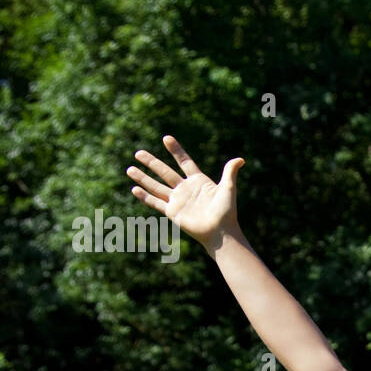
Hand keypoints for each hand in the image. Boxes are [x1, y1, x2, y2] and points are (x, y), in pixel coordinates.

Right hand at [126, 135, 245, 247]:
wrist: (220, 232)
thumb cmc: (226, 212)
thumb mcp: (228, 189)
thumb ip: (230, 172)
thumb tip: (240, 159)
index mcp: (199, 181)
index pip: (184, 162)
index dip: (176, 151)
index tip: (166, 138)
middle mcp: (186, 189)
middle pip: (165, 172)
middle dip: (151, 162)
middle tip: (138, 153)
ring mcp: (178, 200)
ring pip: (156, 186)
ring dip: (143, 177)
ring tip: (129, 168)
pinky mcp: (173, 212)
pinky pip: (155, 202)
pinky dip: (145, 196)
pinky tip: (134, 189)